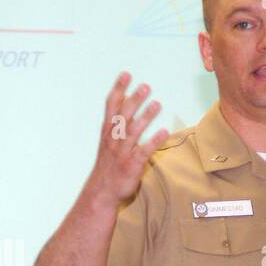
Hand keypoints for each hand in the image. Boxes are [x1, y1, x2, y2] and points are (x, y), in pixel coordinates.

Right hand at [89, 72, 169, 204]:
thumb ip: (117, 118)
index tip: (126, 74)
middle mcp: (114, 139)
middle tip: (145, 86)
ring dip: (145, 117)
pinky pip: (143, 151)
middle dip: (134, 101)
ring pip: (134, 132)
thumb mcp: (108, 138)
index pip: (111, 106)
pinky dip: (153, 141)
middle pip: (123, 116)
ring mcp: (123, 152)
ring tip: (157, 104)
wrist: (102, 191)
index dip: (118, 89)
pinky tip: (164, 132)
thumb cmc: (108, 163)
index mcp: (108, 131)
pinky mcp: (132, 165)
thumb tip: (125, 96)